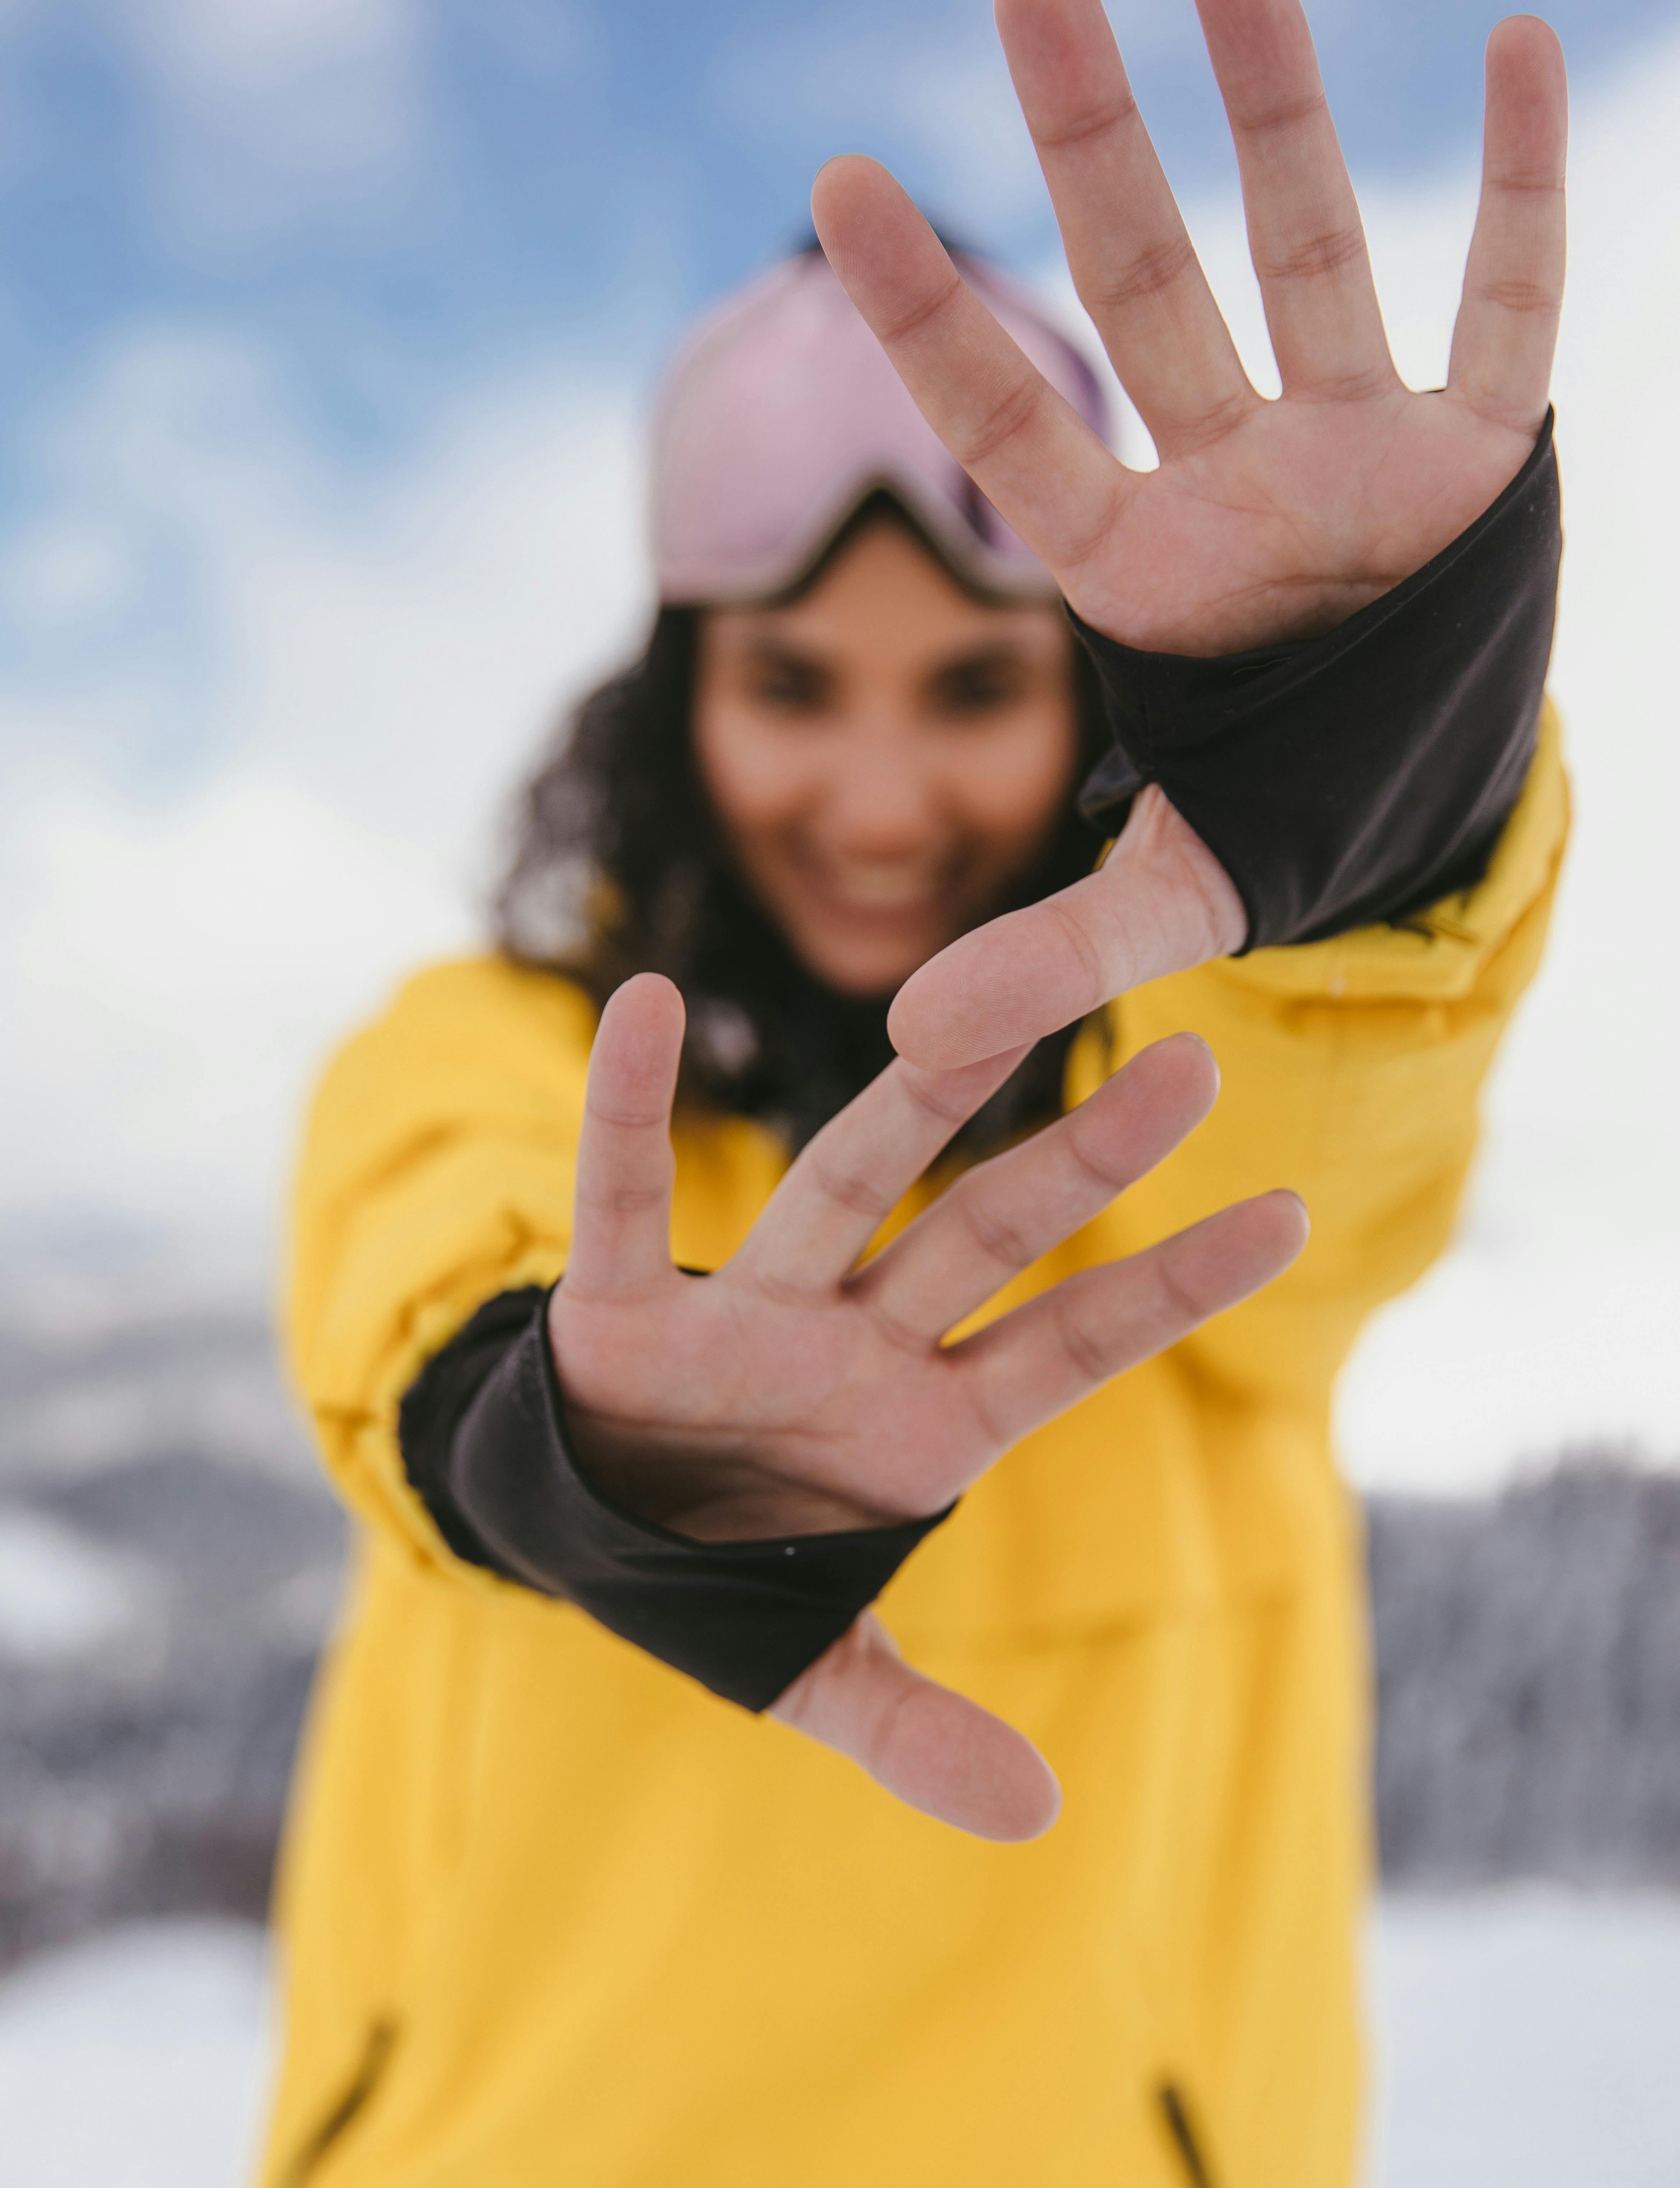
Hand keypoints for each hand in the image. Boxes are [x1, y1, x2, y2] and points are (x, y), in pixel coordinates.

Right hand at [550, 973, 1306, 1839]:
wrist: (586, 1538)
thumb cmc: (722, 1575)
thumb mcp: (816, 1669)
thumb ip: (916, 1730)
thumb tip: (1039, 1817)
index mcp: (920, 1425)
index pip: (1070, 1346)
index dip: (1172, 1290)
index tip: (1290, 1218)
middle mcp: (853, 1343)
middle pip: (982, 1236)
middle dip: (1082, 1163)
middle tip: (1198, 1065)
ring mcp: (748, 1314)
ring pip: (842, 1185)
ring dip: (911, 1099)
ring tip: (978, 1010)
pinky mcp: (624, 1310)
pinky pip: (624, 1201)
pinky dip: (625, 1109)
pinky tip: (640, 1006)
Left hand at [809, 0, 1567, 1066]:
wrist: (1407, 805)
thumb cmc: (1277, 829)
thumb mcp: (1170, 901)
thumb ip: (1048, 952)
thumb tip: (904, 1045)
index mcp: (1142, 575)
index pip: (1011, 428)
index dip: (933, 317)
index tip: (840, 190)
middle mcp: (1234, 482)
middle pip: (1148, 292)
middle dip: (1094, 143)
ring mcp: (1359, 455)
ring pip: (1309, 253)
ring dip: (1273, 107)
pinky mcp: (1483, 457)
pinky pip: (1509, 304)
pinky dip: (1525, 192)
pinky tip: (1522, 43)